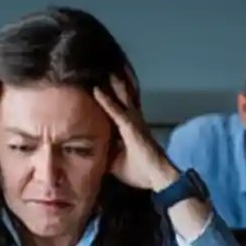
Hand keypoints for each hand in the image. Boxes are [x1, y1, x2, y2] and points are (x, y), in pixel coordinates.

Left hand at [92, 74, 178, 190]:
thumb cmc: (140, 171)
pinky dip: (106, 100)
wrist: (157, 177)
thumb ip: (105, 154)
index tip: (106, 82)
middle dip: (118, 83)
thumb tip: (88, 155)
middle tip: (110, 67)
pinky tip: (97, 90)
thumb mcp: (115, 162)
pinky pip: (115, 110)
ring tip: (105, 69)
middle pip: (125, 97)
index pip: (122, 107)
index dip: (115, 95)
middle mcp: (134, 121)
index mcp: (132, 128)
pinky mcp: (130, 127)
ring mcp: (133, 122)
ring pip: (122, 98)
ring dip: (113, 84)